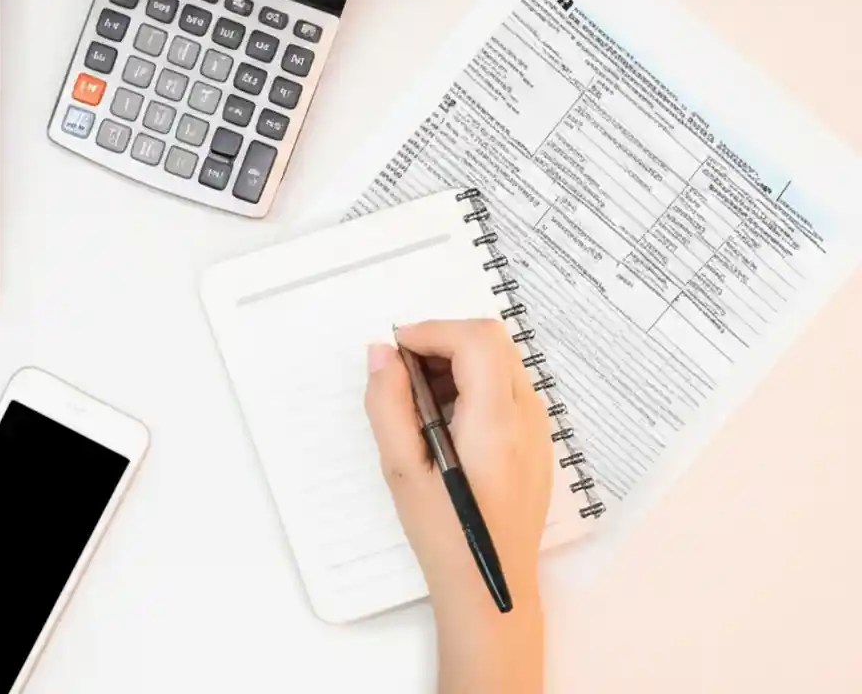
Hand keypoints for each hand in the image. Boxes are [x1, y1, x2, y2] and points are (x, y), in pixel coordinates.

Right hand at [365, 320, 551, 692]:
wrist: (491, 588)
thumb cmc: (445, 536)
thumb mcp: (401, 470)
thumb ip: (387, 405)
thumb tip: (381, 354)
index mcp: (496, 422)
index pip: (476, 339)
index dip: (432, 330)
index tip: (397, 349)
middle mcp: (527, 417)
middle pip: (493, 342)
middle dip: (444, 341)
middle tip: (404, 372)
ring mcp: (538, 429)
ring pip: (503, 362)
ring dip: (458, 362)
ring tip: (419, 402)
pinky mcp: (537, 442)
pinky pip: (509, 389)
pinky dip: (475, 385)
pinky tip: (446, 422)